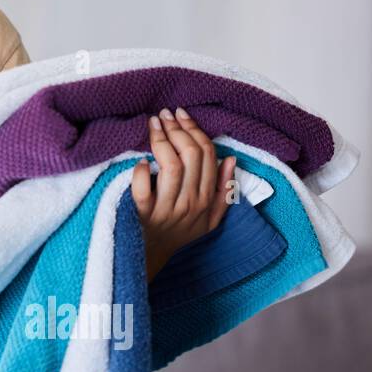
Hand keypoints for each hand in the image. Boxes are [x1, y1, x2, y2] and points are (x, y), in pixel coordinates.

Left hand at [132, 107, 235, 282]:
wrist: (152, 256)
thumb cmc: (180, 233)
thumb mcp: (211, 218)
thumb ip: (224, 191)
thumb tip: (231, 160)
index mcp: (207, 199)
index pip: (208, 156)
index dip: (195, 130)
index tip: (182, 115)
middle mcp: (190, 202)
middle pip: (191, 156)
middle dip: (178, 129)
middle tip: (165, 114)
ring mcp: (167, 209)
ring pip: (171, 167)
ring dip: (161, 141)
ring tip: (153, 125)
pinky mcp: (143, 215)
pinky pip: (143, 190)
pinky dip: (141, 173)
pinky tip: (140, 161)